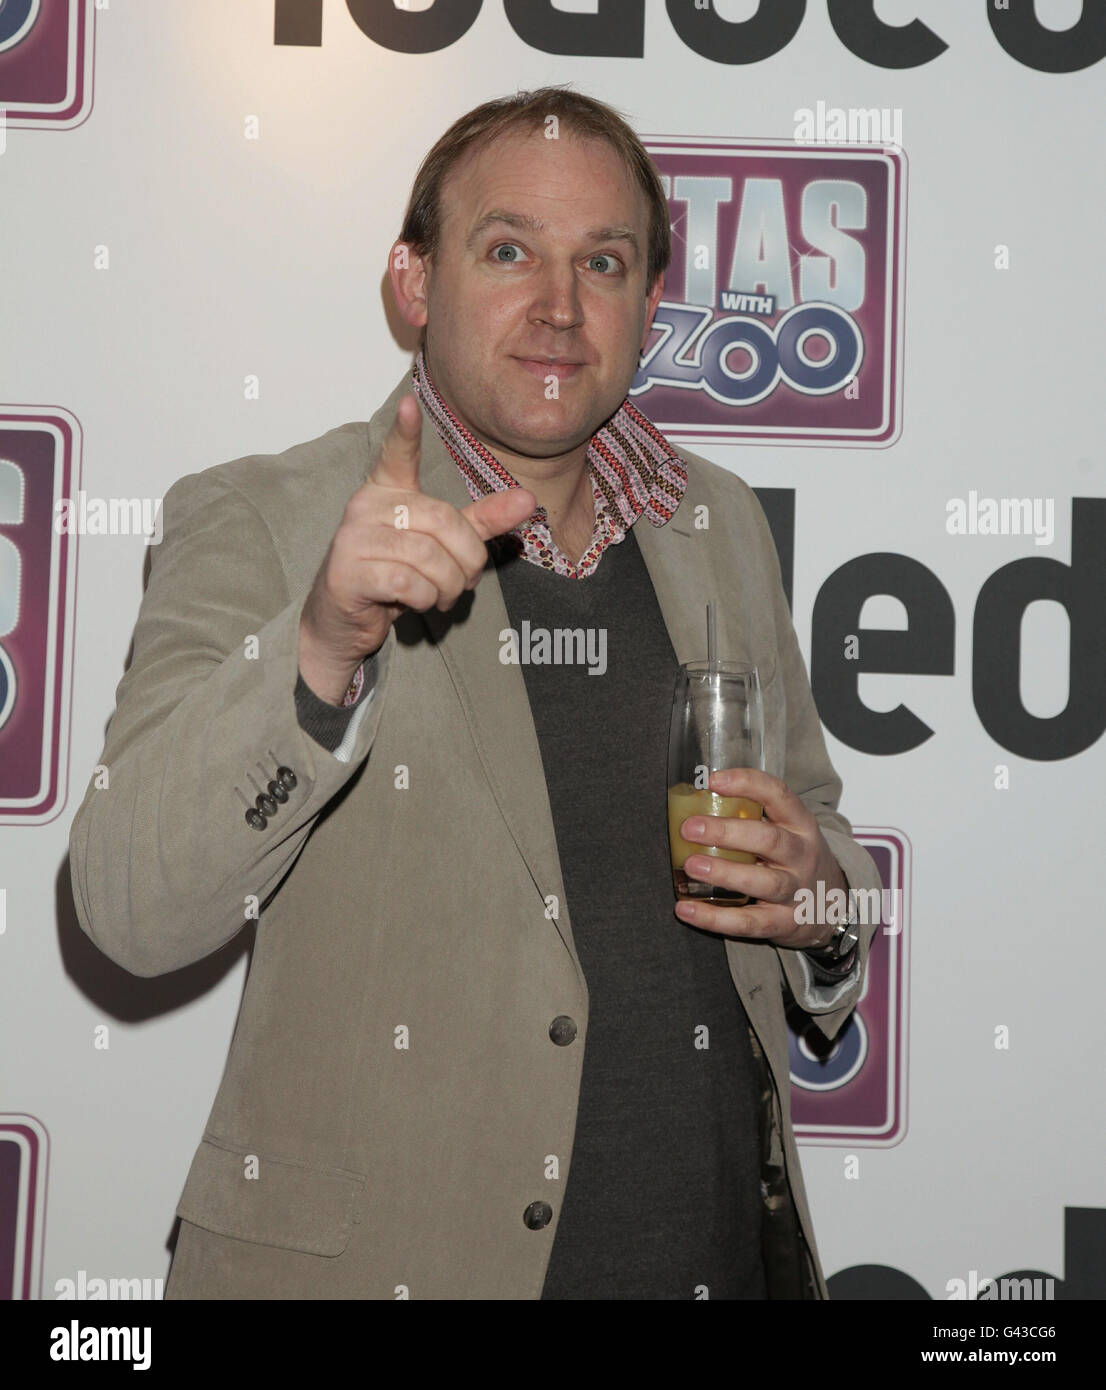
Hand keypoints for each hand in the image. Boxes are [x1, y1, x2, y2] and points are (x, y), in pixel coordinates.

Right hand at [299, 394, 535, 701]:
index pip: (397, 455)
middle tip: (462, 582)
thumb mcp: (442, 548)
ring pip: (427, 556)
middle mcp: (365, 506)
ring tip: (439, 596)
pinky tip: (416, 603)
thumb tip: (528, 499)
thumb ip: (481, 522)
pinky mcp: (346, 572)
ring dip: (447, 586)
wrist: (343, 623)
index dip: (405, 432)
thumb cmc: (393, 579)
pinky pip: (406, 581)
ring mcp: (352, 538)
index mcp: (387, 492)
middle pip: (441, 520)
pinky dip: (423, 598)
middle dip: (466, 559)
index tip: (409, 404)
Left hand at [673, 767, 847, 949]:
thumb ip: (751, 818)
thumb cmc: (794, 860)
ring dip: (725, 873)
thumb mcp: (787, 831)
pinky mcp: (783, 923)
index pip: (779, 795)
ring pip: (763, 882)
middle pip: (770, 840)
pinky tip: (686, 909)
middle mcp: (801, 855)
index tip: (714, 781)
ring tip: (692, 865)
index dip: (747, 784)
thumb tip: (692, 802)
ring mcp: (795, 891)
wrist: (831, 908)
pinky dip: (715, 918)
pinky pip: (749, 923)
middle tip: (690, 828)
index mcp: (800, 825)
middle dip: (728, 832)